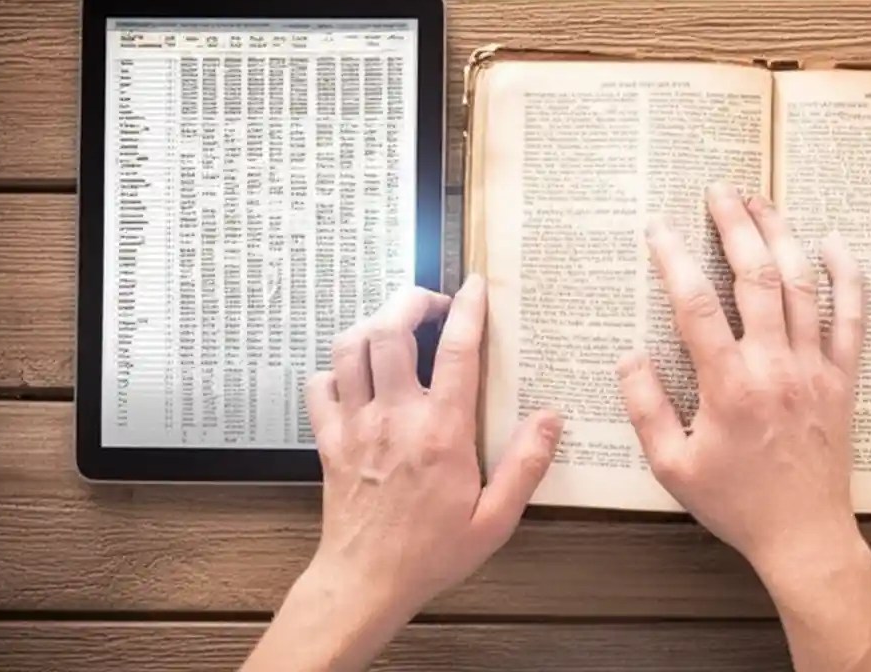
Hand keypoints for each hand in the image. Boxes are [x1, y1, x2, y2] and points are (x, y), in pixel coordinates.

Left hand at [244, 276, 561, 670]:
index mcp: (441, 433)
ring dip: (373, 324)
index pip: (456, 351)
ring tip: (397, 326)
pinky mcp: (329, 440)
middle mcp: (394, 418)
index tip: (475, 287)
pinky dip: (335, 368)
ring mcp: (356, 425)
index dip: (468, 309)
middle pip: (390, 329)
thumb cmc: (430, 554)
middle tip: (433, 302)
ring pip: (349, 347)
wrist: (364, 584)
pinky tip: (357, 375)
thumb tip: (550, 418)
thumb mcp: (495, 520)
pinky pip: (320, 384)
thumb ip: (526, 465)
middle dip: (411, 299)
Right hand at [617, 181, 866, 593]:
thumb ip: (645, 408)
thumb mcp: (672, 466)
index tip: (658, 227)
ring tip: (762, 201)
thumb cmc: (736, 503)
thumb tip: (629, 356)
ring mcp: (814, 368)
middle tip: (719, 191)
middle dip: (734, 225)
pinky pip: (852, 317)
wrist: (804, 535)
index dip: (674, 258)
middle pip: (755, 276)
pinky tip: (833, 243)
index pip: (696, 304)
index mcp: (728, 386)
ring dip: (781, 236)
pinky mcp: (842, 378)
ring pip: (802, 284)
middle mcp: (774, 366)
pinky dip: (846, 275)